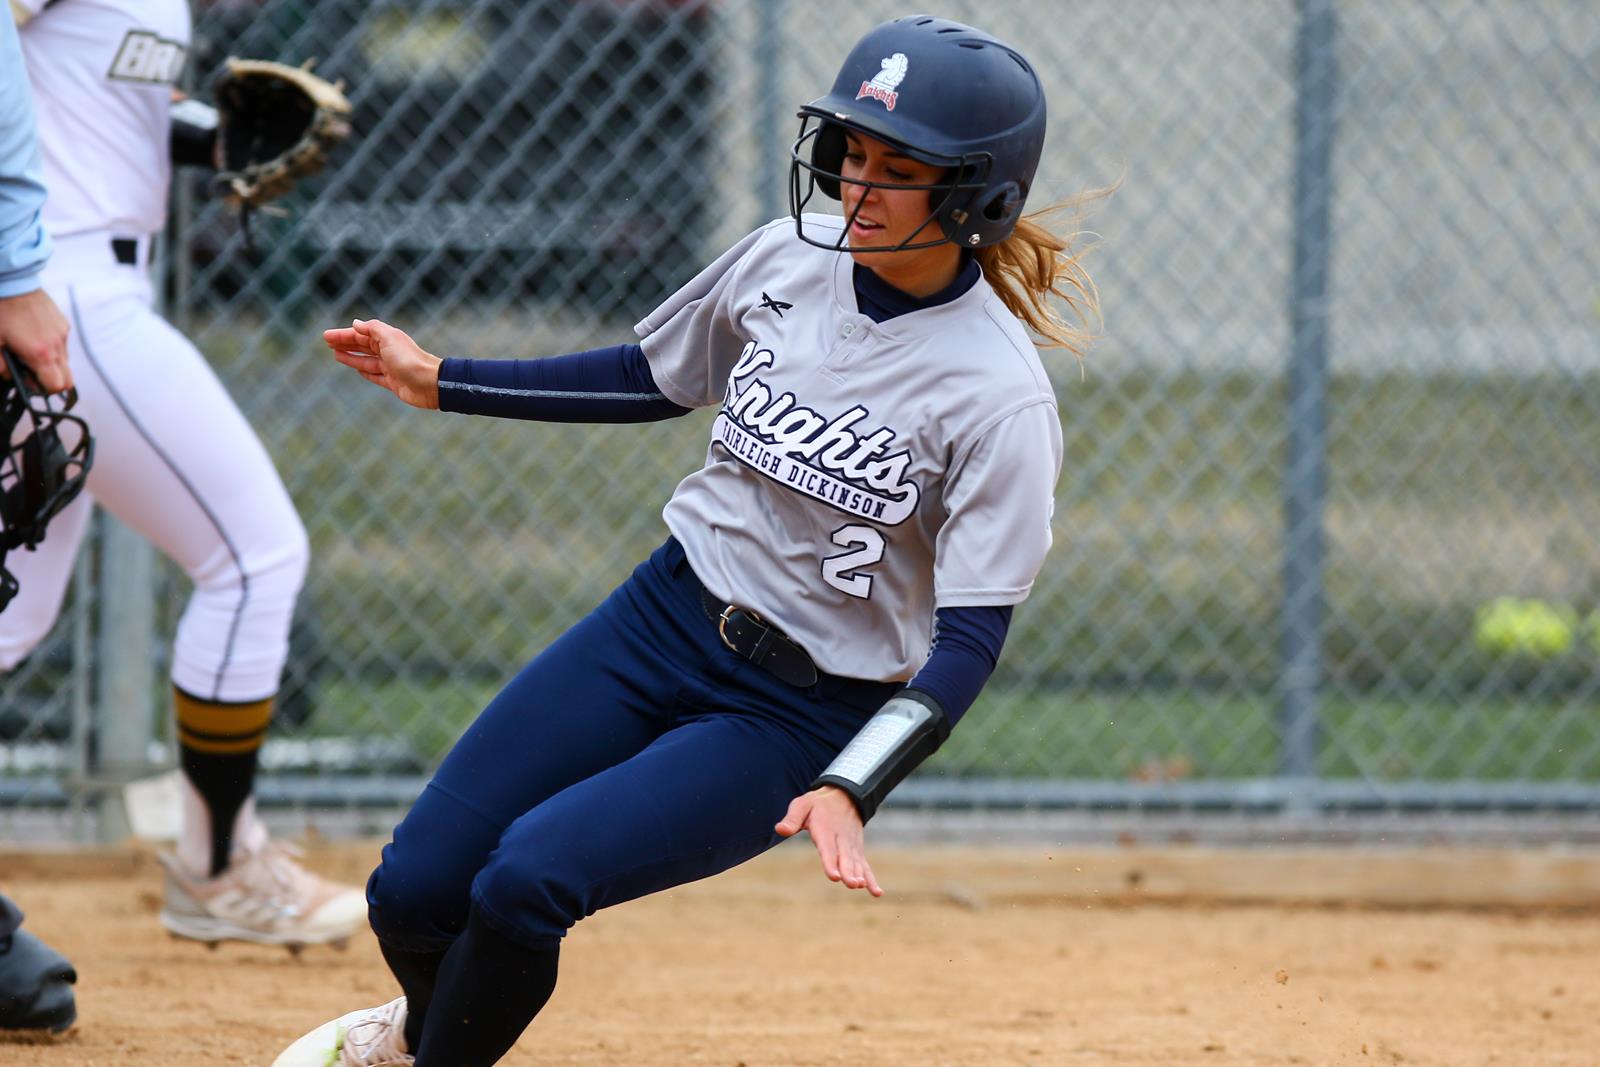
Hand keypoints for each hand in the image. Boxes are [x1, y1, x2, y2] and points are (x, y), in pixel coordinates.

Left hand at [0, 289, 72, 392]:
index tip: (28, 382)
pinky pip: (62, 344)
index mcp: (41, 354)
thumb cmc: (0, 311)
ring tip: (30, 350)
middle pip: (67, 379)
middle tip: (31, 372)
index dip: (42, 390)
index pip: (56, 386)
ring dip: (51, 364)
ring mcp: (62, 334)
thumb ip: (1, 367)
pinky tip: (34, 335)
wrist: (12, 281)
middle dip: (52, 381)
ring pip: (64, 362)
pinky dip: (52, 347)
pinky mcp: (63, 323)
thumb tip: (11, 376)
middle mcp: (57, 346)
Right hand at [323, 318, 440, 409]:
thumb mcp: (389, 338)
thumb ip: (373, 328)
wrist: (430, 384)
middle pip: (362, 345)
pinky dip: (365, 371)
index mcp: (387, 338)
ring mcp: (390, 367)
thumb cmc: (409, 360)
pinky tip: (357, 370)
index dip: (343, 335)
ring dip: (351, 357)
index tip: (326, 336)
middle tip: (327, 343)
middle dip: (345, 343)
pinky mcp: (393, 382)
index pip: (360, 334)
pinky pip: (375, 375)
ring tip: (336, 354)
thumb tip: (356, 323)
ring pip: (366, 360)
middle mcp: (388, 351)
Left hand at [775, 785, 882, 896]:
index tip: (834, 876)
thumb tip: (780, 830)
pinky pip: (865, 865)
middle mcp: (841, 838)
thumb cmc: (818, 804)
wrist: (844, 796)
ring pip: (856, 862)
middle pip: (845, 857)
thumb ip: (792, 818)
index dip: (831, 862)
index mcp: (825, 829)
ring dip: (859, 875)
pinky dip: (871, 878)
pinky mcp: (857, 850)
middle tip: (852, 884)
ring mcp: (851, 845)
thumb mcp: (802, 805)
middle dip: (848, 871)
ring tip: (860, 887)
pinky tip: (876, 892)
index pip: (828, 848)